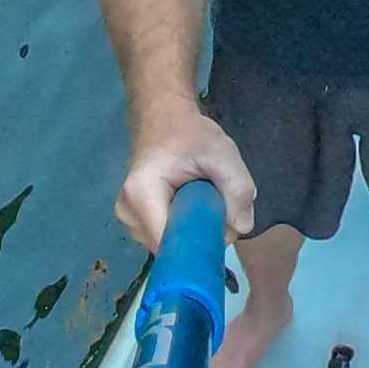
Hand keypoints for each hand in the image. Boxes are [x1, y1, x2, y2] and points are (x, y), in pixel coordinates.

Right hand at [116, 110, 256, 249]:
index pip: (171, 246)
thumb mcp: (222, 152)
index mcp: (141, 196)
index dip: (202, 246)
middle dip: (202, 236)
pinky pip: (167, 239)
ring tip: (203, 200)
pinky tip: (191, 206)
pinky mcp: (137, 223)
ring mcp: (130, 221)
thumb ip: (238, 189)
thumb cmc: (189, 133)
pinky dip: (185, 228)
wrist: (164, 118)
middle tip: (218, 205)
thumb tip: (240, 228)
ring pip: (171, 246)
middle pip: (172, 248)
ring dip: (195, 232)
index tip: (223, 229)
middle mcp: (128, 214)